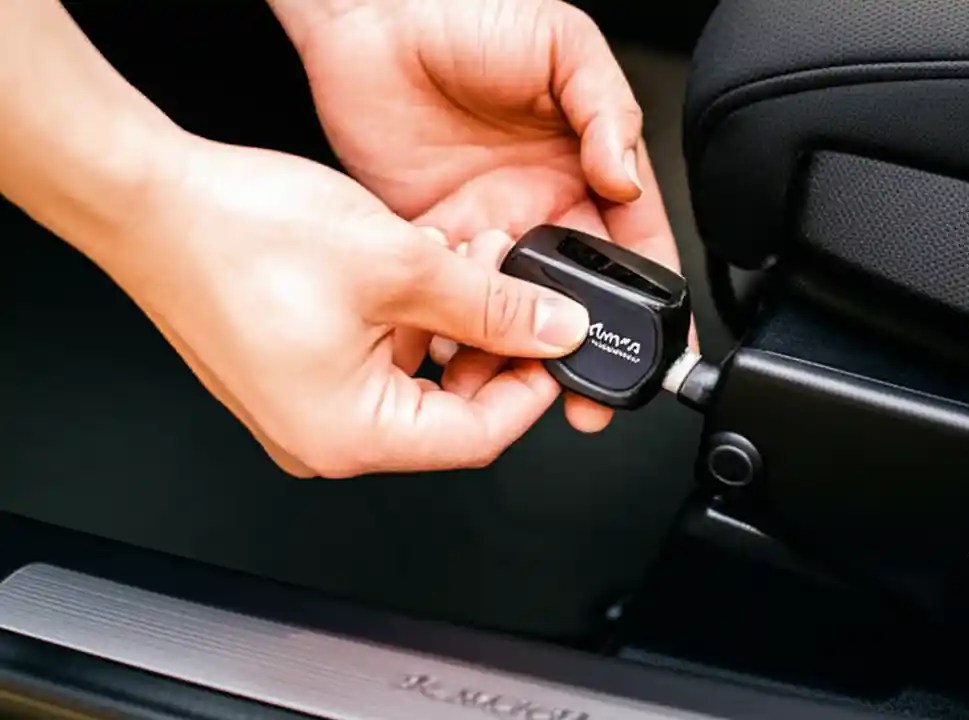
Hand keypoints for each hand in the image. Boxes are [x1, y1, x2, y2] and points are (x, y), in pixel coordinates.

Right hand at [93, 136, 590, 477]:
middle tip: (519, 290)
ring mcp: (302, 406)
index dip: (531, 389)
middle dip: (493, 342)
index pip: (478, 437)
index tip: (558, 346)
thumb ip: (490, 307)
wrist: (146, 200)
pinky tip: (427, 264)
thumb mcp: (401, 267)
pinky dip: (409, 315)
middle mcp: (322, 436)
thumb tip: (553, 331)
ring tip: (473, 256)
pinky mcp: (291, 371)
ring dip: (454, 318)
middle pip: (449, 408)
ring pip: (414, 373)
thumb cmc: (239, 236)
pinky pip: (374, 356)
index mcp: (350, 435)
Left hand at [269, 0, 686, 432]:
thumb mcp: (563, 44)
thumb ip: (608, 109)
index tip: (660, 345)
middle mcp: (539, 205)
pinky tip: (455, 346)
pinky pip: (448, 294)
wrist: (370, 14)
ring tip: (513, 379)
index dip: (650, 299)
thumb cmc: (468, 12)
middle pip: (573, 293)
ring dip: (515, 346)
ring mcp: (485, 225)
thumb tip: (628, 176)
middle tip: (584, 389)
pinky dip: (453, 326)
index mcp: (586, 167)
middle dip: (582, 346)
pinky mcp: (431, 234)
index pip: (631, 246)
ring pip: (512, 307)